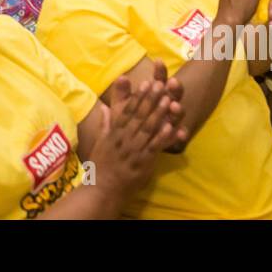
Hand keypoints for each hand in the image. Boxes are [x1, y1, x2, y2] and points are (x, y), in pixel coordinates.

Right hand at [90, 71, 187, 200]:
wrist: (103, 188)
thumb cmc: (101, 165)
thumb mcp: (100, 142)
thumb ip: (105, 124)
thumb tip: (104, 107)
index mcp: (114, 132)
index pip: (127, 110)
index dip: (138, 96)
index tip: (146, 83)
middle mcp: (124, 138)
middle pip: (140, 115)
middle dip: (151, 99)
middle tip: (161, 84)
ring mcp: (134, 150)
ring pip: (148, 128)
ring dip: (159, 114)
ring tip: (169, 100)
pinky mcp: (142, 162)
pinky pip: (154, 147)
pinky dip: (162, 137)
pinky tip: (170, 127)